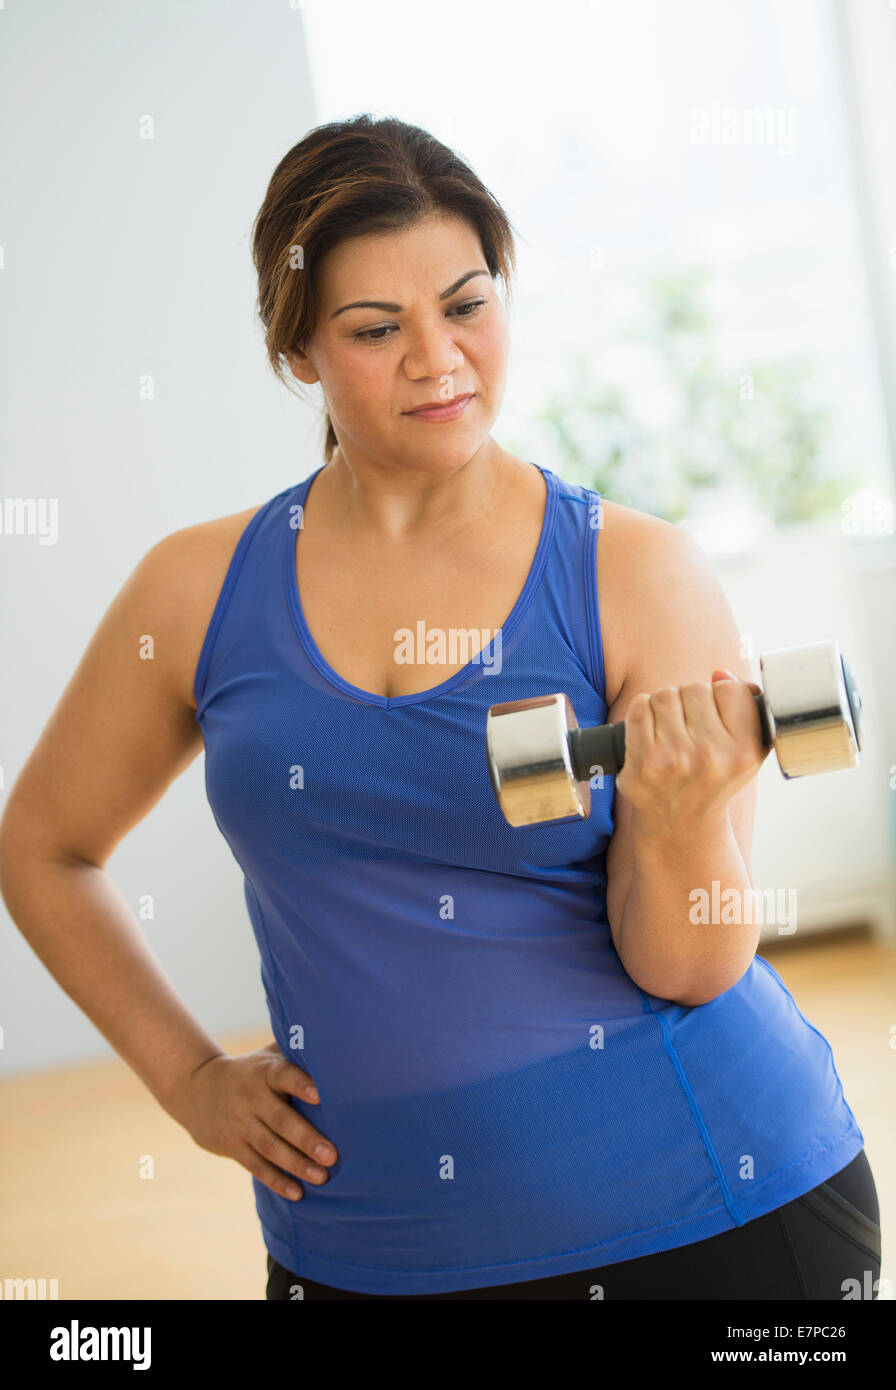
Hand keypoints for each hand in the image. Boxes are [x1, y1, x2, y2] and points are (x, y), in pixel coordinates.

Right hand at [165, 1040, 337, 1201]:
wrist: (197, 1089)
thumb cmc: (250, 1071)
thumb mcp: (267, 1056)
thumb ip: (295, 1051)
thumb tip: (336, 1042)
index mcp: (264, 1072)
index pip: (283, 1076)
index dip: (300, 1084)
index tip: (320, 1095)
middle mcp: (251, 1098)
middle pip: (280, 1120)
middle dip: (306, 1138)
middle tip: (332, 1155)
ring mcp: (240, 1124)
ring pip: (269, 1147)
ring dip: (296, 1164)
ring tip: (322, 1177)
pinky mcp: (233, 1145)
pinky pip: (256, 1166)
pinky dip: (276, 1181)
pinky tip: (297, 1193)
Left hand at [615, 668, 767, 828]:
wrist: (681, 823)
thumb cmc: (715, 778)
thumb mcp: (746, 749)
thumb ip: (745, 706)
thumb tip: (720, 675)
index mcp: (744, 751)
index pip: (730, 690)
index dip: (721, 696)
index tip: (716, 714)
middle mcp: (711, 756)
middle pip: (695, 689)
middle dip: (690, 700)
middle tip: (690, 726)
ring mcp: (674, 760)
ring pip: (665, 695)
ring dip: (665, 705)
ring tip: (671, 729)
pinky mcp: (643, 762)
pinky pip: (639, 707)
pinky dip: (643, 711)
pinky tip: (651, 731)